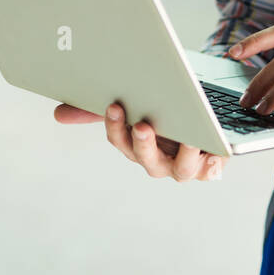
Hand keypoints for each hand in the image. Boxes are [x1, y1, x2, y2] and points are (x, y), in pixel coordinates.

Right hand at [53, 102, 227, 181]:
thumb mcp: (133, 105)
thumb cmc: (161, 114)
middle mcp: (157, 162)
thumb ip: (100, 110)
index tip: (115, 106)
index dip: (116, 126)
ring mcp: (184, 166)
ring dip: (183, 154)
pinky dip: (214, 160)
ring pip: (181, 168)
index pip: (120, 140)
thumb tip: (58, 114)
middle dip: (143, 143)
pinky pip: (212, 169)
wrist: (200, 118)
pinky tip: (215, 149)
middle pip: (146, 158)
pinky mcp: (210, 165)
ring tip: (189, 137)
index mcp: (135, 146)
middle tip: (142, 125)